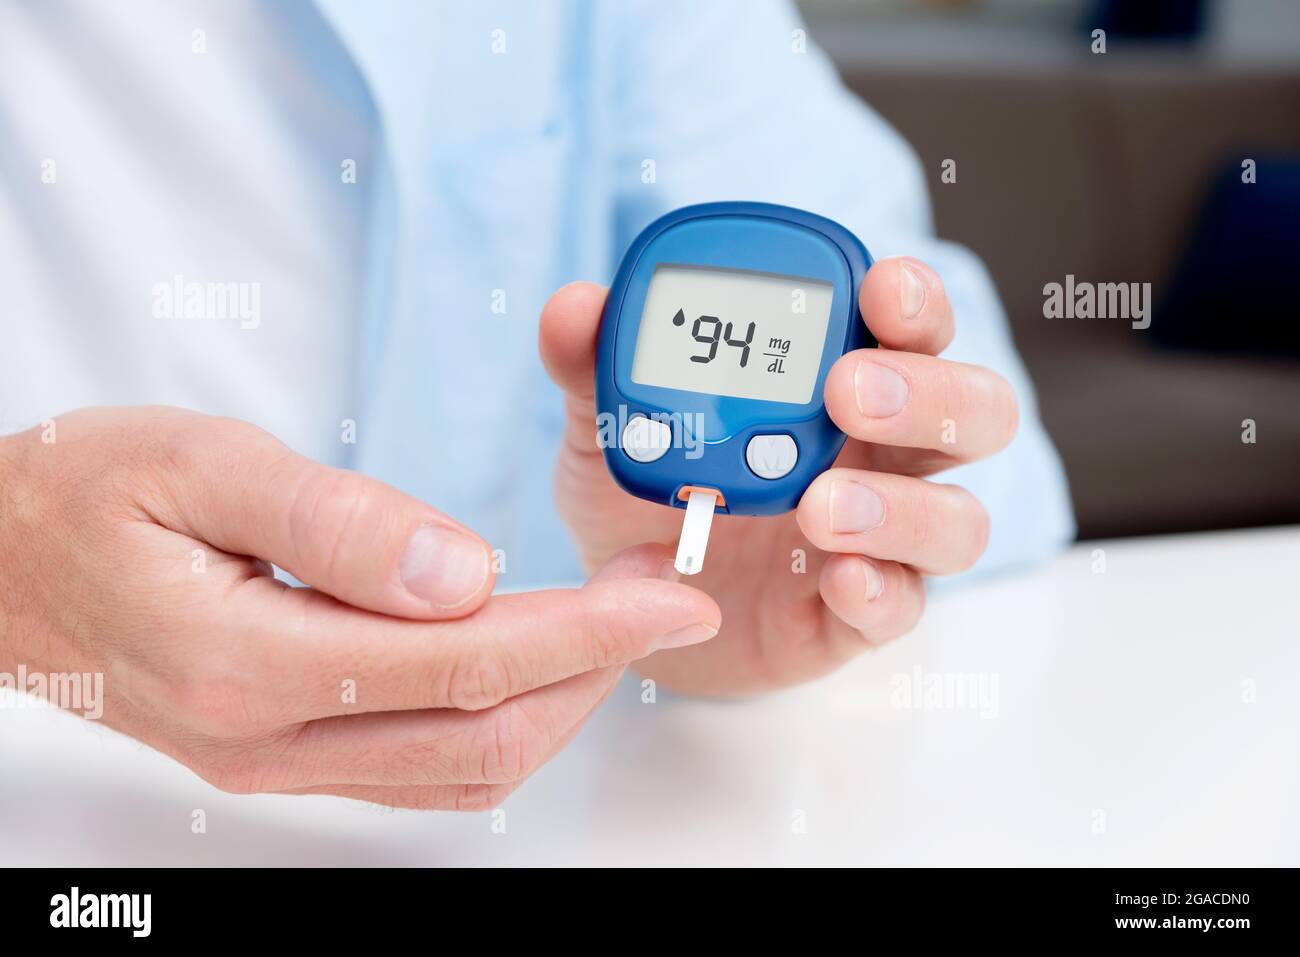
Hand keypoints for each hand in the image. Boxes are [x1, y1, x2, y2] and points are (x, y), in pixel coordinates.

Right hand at [0, 407, 718, 807]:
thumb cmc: (84, 491)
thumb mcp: (201, 463)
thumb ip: (336, 521)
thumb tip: (467, 568)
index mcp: (247, 659)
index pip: (466, 660)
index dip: (587, 630)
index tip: (671, 597)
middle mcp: (264, 739)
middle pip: (482, 735)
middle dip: (595, 668)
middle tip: (662, 598)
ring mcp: (270, 762)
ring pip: (461, 770)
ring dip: (556, 703)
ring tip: (611, 624)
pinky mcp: (276, 757)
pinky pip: (418, 772)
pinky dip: (497, 726)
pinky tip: (526, 666)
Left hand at [540, 258, 1016, 695]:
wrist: (629, 608)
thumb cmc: (644, 497)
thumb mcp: (608, 428)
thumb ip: (596, 369)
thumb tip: (573, 305)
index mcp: (837, 383)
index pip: (910, 326)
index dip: (913, 301)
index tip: (879, 287)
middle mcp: (880, 456)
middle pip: (970, 412)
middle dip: (929, 393)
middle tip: (847, 394)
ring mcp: (881, 541)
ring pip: (957, 517)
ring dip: (905, 506)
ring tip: (821, 509)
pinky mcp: (858, 616)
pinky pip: (903, 607)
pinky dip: (880, 592)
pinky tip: (840, 580)